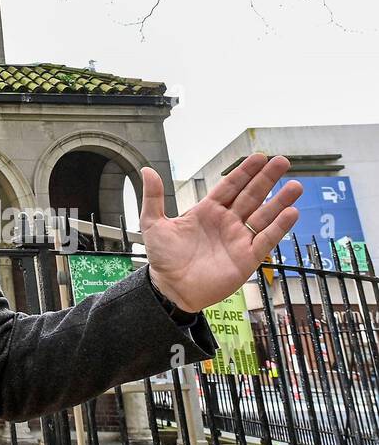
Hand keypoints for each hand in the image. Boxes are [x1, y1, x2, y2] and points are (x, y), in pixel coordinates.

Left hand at [140, 154, 301, 313]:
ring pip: (263, 216)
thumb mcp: (153, 223)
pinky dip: (279, 227)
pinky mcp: (247, 259)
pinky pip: (266, 240)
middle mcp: (227, 222)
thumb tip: (147, 170)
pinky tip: (291, 213)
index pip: (230, 186)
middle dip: (267, 179)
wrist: (170, 288)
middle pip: (251, 196)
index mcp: (207, 211)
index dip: (245, 172)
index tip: (259, 156)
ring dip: (280, 201)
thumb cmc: (163, 257)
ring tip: (296, 186)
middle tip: (283, 161)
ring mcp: (238, 239)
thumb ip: (153, 197)